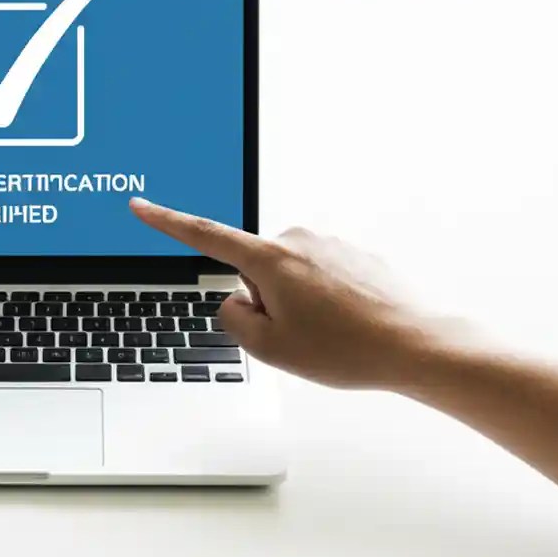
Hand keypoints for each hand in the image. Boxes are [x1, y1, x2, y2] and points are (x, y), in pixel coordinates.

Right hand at [130, 198, 469, 388]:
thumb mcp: (269, 349)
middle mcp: (299, 240)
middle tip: (299, 336)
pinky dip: (326, 303)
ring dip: (298, 305)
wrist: (417, 345)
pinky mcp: (356, 255)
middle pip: (254, 271)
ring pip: (289, 277)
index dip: (166, 223)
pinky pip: (321, 279)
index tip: (140, 207)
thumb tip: (237, 300)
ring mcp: (331, 244)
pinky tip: (349, 326)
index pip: (204, 236)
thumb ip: (233, 319)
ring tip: (330, 335)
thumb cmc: (347, 350)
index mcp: (270, 259)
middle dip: (266, 302)